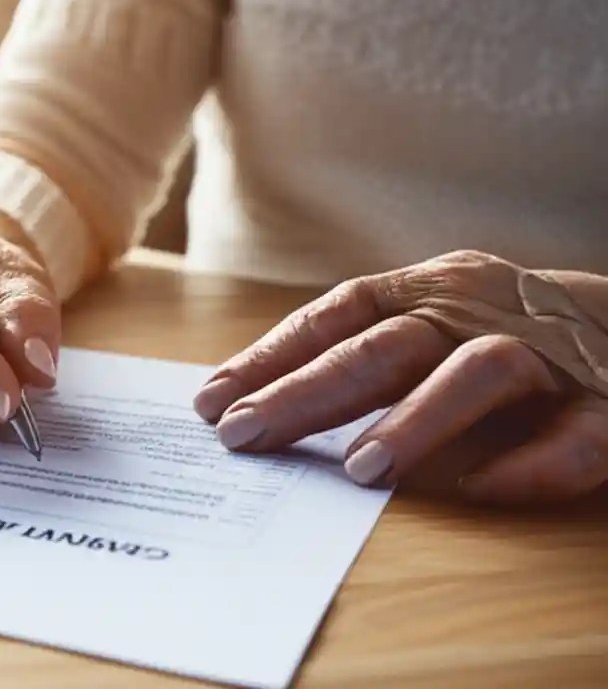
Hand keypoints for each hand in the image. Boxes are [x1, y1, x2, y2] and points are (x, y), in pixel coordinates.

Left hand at [192, 251, 607, 503]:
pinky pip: (579, 432)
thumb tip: (253, 407)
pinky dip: (533, 461)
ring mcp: (549, 354)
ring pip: (478, 374)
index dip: (274, 354)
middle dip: (309, 391)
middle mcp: (481, 312)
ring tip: (360, 468)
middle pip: (387, 346)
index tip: (211, 399)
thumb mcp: (433, 328)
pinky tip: (483, 489)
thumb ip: (362, 359)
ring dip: (416, 421)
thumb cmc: (508, 336)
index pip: (339, 315)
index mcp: (432, 291)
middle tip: (245, 433)